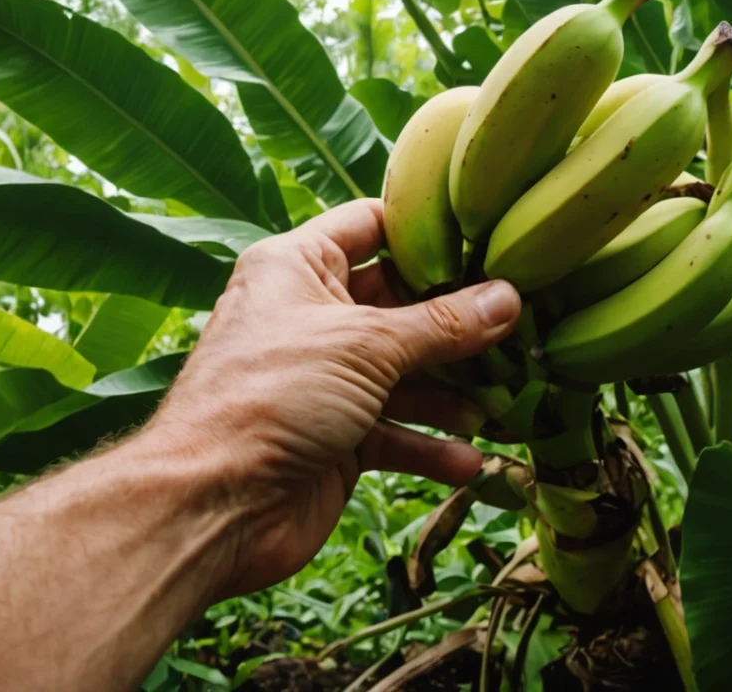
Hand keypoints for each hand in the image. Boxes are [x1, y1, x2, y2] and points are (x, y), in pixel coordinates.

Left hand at [138, 199, 518, 598]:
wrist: (210, 507)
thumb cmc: (270, 399)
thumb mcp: (366, 345)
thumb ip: (443, 324)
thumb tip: (509, 298)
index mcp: (299, 267)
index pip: (373, 225)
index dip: (429, 230)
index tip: (492, 237)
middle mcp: (311, 316)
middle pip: (401, 305)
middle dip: (459, 322)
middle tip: (521, 325)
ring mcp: (324, 380)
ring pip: (407, 373)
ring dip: (454, 391)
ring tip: (506, 403)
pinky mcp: (335, 437)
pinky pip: (396, 432)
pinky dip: (431, 445)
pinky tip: (470, 460)